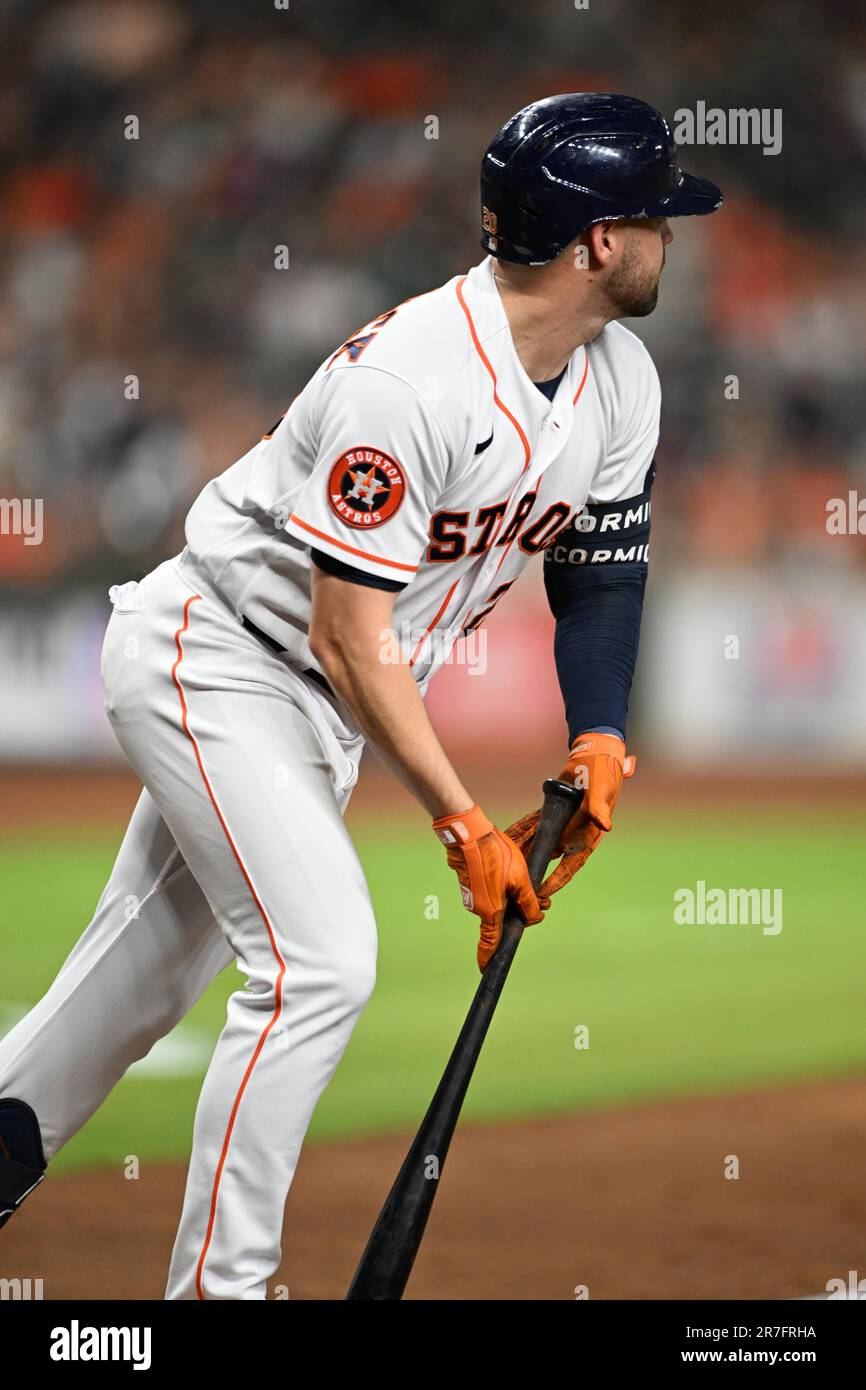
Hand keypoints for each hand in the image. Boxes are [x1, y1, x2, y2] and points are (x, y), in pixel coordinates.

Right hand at [433, 803, 542, 970]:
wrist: (469, 832)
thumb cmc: (495, 855)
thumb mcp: (521, 880)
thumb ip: (529, 902)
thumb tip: (534, 917)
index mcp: (490, 911)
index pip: (490, 942)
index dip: (488, 957)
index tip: (485, 970)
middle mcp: (477, 906)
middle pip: (500, 918)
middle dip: (517, 912)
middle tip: (539, 900)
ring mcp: (471, 894)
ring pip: (495, 901)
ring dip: (510, 894)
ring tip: (521, 874)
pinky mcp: (468, 881)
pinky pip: (487, 890)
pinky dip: (499, 884)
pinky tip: (505, 866)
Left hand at [506, 732, 635, 902]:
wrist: (593, 756)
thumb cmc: (602, 773)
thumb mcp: (602, 790)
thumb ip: (600, 808)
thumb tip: (606, 825)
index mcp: (587, 835)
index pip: (571, 864)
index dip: (557, 879)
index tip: (543, 892)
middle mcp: (573, 834)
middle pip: (551, 859)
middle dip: (536, 874)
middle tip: (517, 889)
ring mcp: (562, 824)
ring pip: (540, 845)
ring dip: (526, 856)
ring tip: (506, 871)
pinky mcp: (553, 812)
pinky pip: (536, 826)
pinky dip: (524, 834)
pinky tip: (509, 842)